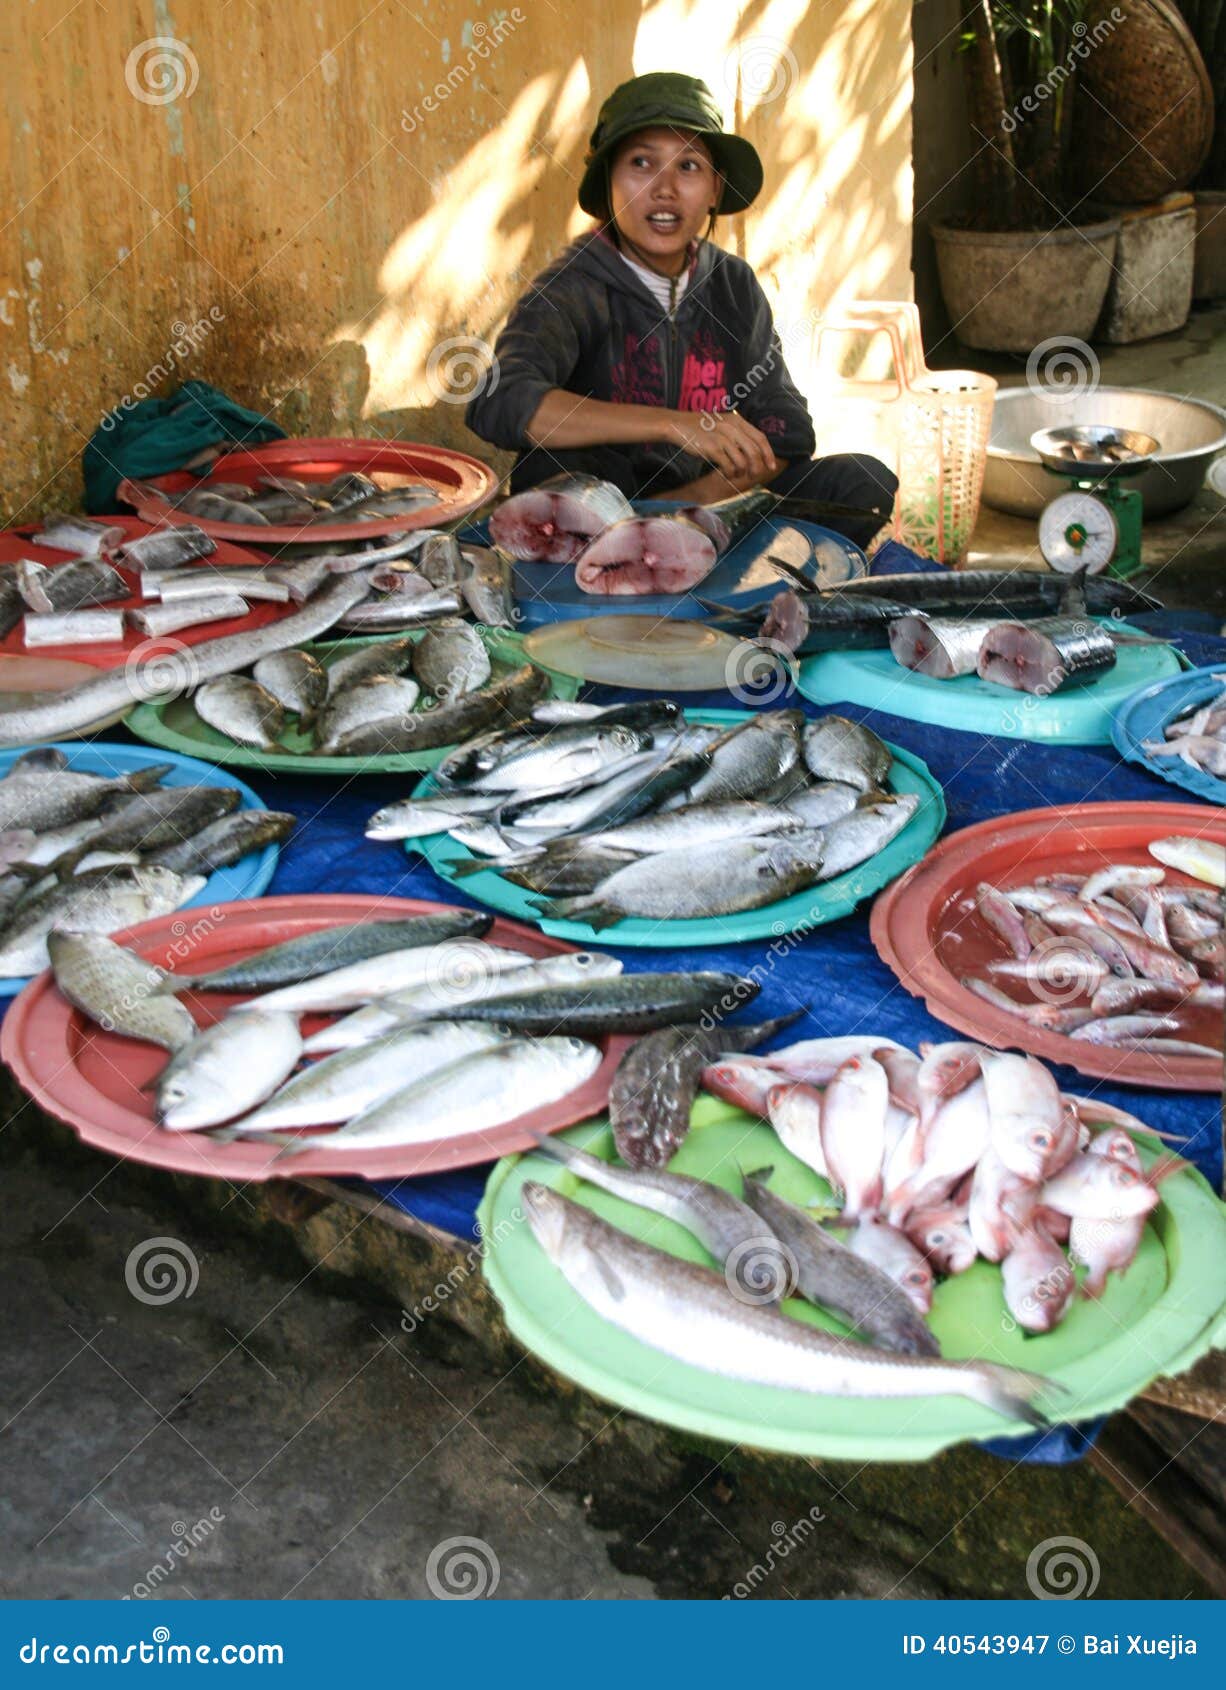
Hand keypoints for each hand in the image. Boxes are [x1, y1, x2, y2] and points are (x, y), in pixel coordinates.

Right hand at [665, 408, 779, 480]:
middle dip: (757, 467)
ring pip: (742, 461)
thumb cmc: (701, 428)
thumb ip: (737, 434)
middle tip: (755, 476)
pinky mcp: (712, 448)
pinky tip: (726, 475)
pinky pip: (728, 466)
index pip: (760, 437)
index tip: (771, 466)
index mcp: (737, 420)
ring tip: (737, 475)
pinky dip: (730, 474)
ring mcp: (722, 437)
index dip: (768, 453)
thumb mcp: (722, 424)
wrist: (678, 426)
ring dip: (742, 472)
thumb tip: (753, 453)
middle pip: (753, 451)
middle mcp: (731, 427)